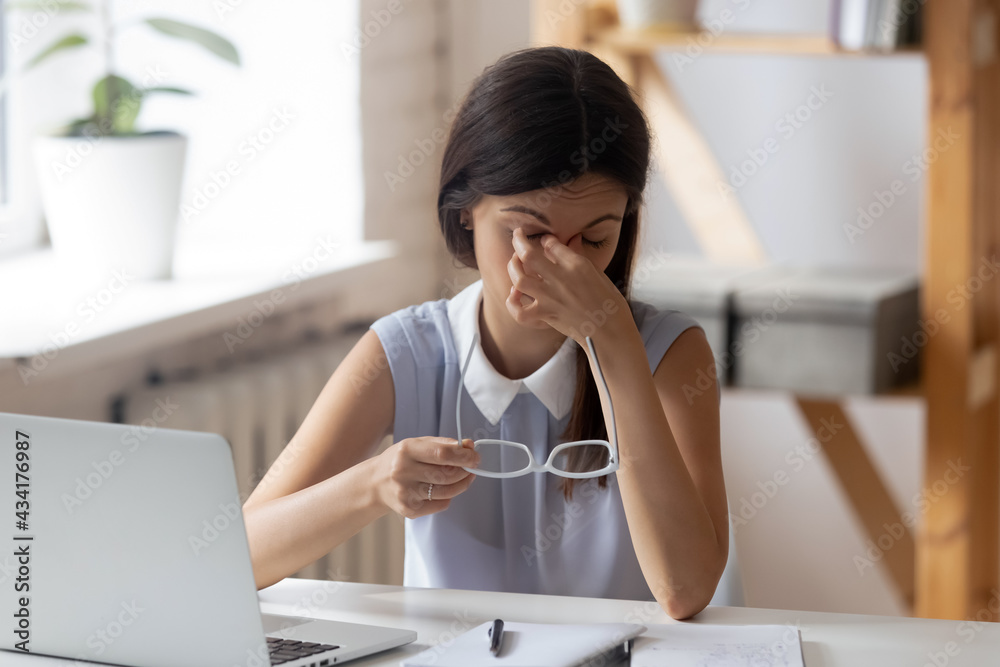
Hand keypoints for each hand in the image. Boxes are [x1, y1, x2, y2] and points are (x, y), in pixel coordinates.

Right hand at [375, 436, 480, 518]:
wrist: (375, 483)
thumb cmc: (401, 460)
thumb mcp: (417, 444)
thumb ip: (443, 444)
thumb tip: (469, 445)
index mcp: (406, 450)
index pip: (442, 453)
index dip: (464, 455)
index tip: (475, 456)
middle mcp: (403, 472)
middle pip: (446, 474)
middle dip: (465, 470)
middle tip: (472, 466)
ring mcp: (406, 493)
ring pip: (446, 491)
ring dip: (462, 484)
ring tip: (465, 476)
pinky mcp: (409, 509)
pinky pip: (440, 504)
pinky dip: (448, 496)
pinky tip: (445, 489)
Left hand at [506, 227, 627, 344]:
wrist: (611, 332)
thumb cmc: (609, 302)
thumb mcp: (597, 272)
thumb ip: (579, 255)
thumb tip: (573, 239)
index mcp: (576, 265)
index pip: (550, 244)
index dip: (545, 239)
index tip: (544, 240)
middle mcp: (560, 279)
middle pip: (528, 255)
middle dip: (519, 242)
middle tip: (518, 238)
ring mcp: (550, 299)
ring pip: (519, 279)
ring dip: (513, 268)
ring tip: (514, 262)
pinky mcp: (546, 316)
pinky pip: (520, 312)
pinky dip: (513, 303)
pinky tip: (515, 295)